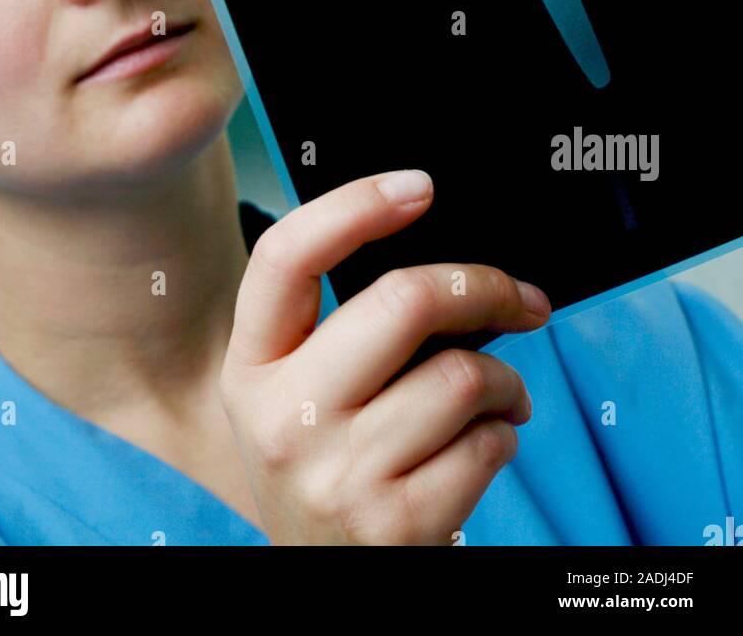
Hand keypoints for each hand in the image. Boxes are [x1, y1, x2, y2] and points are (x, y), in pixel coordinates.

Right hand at [219, 169, 550, 544]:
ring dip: (507, 381)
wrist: (327, 587)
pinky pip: (488, 443)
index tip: (420, 187)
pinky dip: (505, 437)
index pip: (285, 257)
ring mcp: (336, 475)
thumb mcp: (300, 396)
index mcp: (251, 367)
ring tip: (501, 398)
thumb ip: (342, 329)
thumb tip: (452, 268)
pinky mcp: (395, 524)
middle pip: (402, 301)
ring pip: (464, 375)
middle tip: (524, 299)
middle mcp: (281, 418)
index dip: (354, 206)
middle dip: (485, 288)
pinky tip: (483, 446)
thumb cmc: (328, 467)